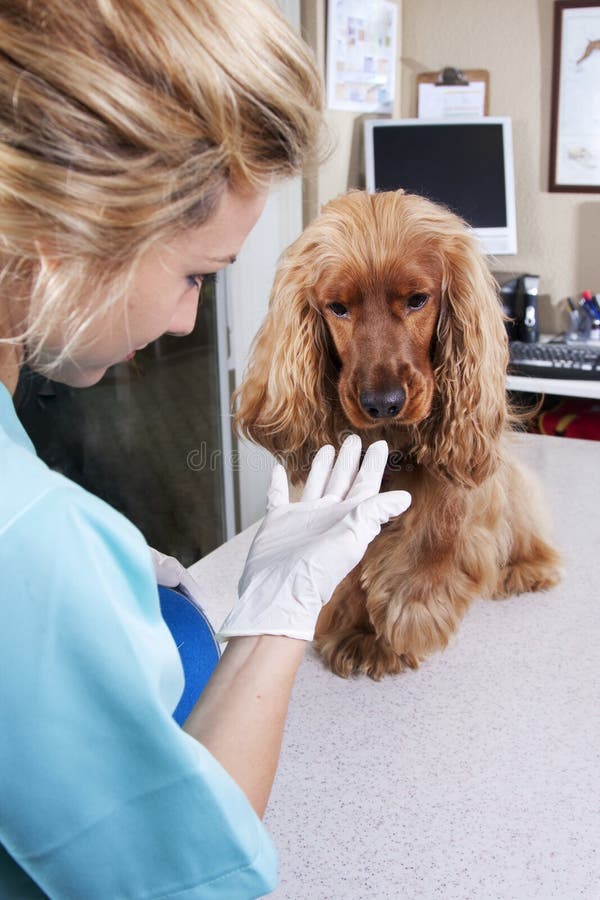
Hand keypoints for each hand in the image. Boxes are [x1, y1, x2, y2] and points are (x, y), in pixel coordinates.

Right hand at [217, 435, 410, 641]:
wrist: (280, 591)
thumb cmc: (317, 570)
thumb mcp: (352, 536)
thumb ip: (375, 512)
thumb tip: (405, 498)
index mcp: (347, 517)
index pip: (365, 485)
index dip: (372, 465)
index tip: (379, 444)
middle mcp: (327, 516)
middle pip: (341, 481)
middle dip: (348, 461)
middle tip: (353, 439)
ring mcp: (302, 518)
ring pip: (315, 485)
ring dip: (321, 467)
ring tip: (327, 448)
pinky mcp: (278, 522)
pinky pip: (279, 497)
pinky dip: (278, 483)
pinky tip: (277, 469)